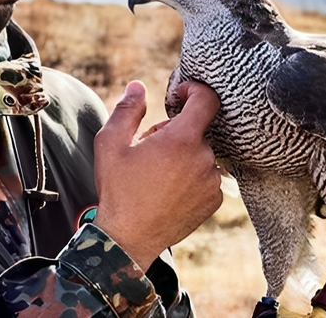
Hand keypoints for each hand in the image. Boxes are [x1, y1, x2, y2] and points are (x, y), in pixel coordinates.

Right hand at [92, 80, 222, 270]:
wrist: (129, 238)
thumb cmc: (118, 190)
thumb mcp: (111, 144)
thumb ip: (127, 110)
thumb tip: (138, 87)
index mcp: (182, 139)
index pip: (206, 100)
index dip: (194, 90)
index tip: (180, 95)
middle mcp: (204, 158)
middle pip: (197, 130)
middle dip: (175, 133)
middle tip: (150, 151)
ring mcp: (212, 181)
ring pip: (201, 155)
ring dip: (184, 156)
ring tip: (157, 175)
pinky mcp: (214, 200)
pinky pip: (206, 177)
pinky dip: (191, 177)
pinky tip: (168, 190)